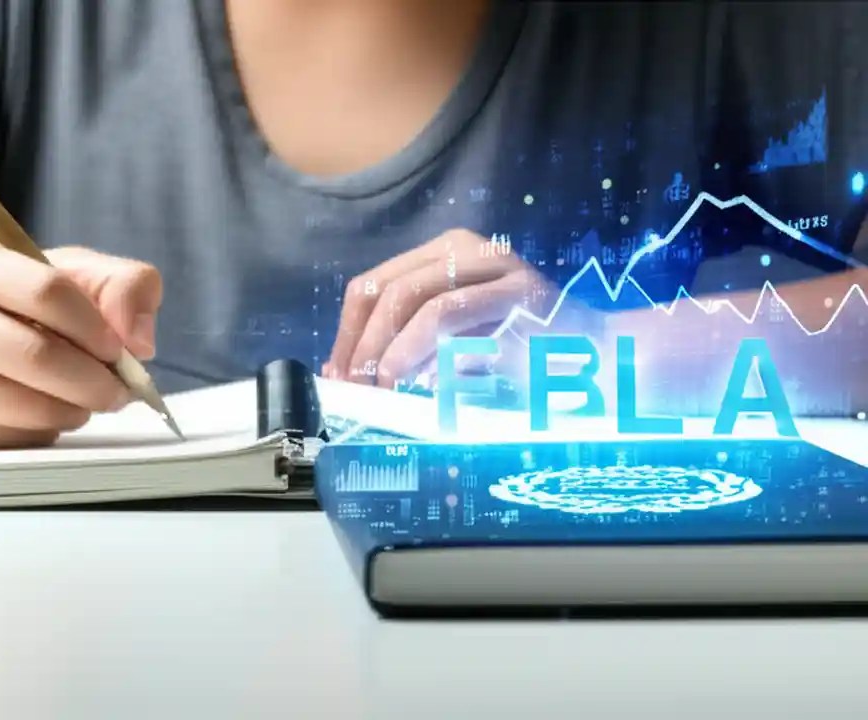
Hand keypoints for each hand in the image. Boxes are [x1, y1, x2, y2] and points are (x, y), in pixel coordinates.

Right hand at [0, 241, 161, 448]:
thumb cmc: (19, 310)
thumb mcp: (74, 277)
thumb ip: (125, 286)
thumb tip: (138, 340)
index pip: (47, 290)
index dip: (96, 326)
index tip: (119, 348)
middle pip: (36, 355)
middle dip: (94, 380)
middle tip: (118, 391)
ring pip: (26, 406)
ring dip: (73, 411)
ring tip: (82, 400)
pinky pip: (10, 439)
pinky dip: (44, 433)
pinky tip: (43, 414)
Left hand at [324, 228, 566, 388]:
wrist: (600, 357)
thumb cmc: (521, 357)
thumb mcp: (453, 346)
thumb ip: (409, 348)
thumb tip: (348, 374)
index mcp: (443, 254)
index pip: (373, 286)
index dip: (347, 333)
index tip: (335, 376)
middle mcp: (465, 248)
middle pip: (384, 288)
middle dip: (359, 343)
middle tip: (351, 388)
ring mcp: (493, 264)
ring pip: (410, 296)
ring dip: (384, 348)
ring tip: (379, 387)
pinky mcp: (516, 288)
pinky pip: (448, 312)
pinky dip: (417, 347)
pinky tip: (409, 378)